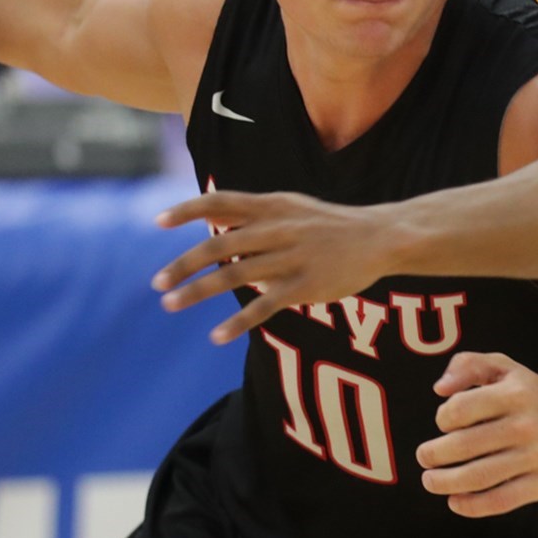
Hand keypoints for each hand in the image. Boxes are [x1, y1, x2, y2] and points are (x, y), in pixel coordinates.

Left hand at [153, 189, 397, 342]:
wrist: (380, 237)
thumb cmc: (330, 225)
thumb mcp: (292, 207)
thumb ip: (253, 214)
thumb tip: (210, 218)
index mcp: (272, 206)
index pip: (221, 202)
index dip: (187, 210)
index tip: (157, 221)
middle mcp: (278, 229)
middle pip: (220, 245)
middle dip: (184, 264)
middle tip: (156, 282)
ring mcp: (292, 258)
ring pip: (235, 275)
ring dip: (198, 291)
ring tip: (170, 304)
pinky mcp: (306, 286)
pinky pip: (264, 306)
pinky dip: (238, 322)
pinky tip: (216, 335)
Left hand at [419, 352, 537, 516]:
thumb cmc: (531, 393)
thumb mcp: (504, 367)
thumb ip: (468, 365)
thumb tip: (440, 389)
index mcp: (516, 393)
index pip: (462, 408)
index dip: (443, 418)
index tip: (444, 423)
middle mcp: (528, 425)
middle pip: (465, 445)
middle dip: (434, 454)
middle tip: (424, 457)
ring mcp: (537, 457)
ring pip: (480, 477)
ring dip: (445, 482)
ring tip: (430, 481)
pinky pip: (502, 501)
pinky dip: (473, 506)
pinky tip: (455, 502)